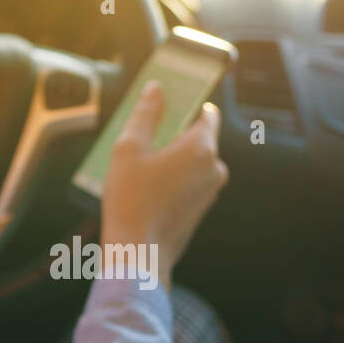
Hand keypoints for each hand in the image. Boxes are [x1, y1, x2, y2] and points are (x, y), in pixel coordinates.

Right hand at [99, 80, 228, 289]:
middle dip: (172, 133)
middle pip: (196, 137)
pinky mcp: (201, 208)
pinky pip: (189, 180)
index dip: (187, 104)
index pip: (206, 113)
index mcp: (201, 148)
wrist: (138, 253)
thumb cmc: (131, 200)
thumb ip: (145, 114)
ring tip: (138, 164)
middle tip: (142, 136)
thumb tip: (156, 89)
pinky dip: (172, 176)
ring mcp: (210, 190)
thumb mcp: (129, 148)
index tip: (167, 101)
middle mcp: (214, 168)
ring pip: (191, 161)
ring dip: (170, 156)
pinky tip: (144, 185)